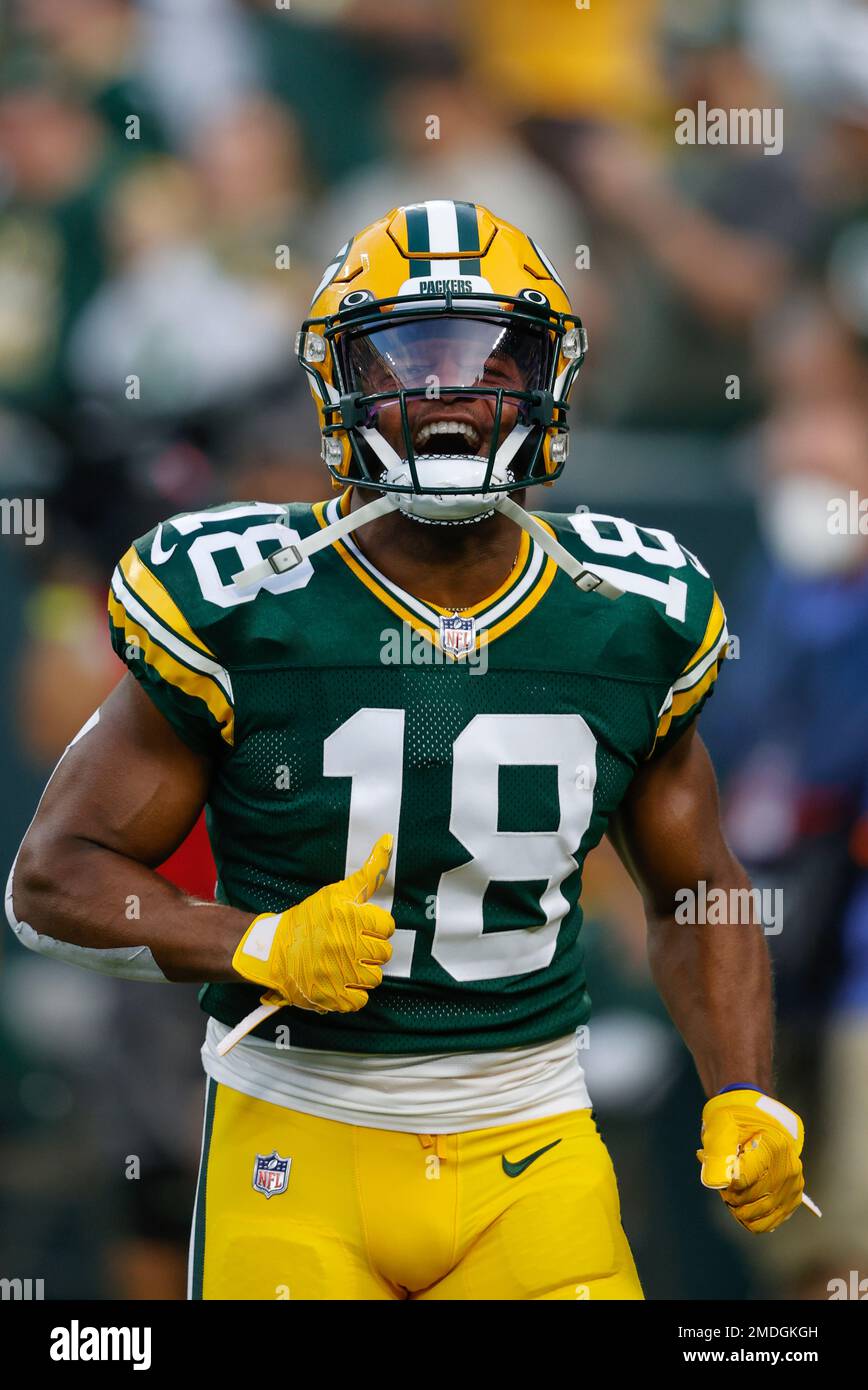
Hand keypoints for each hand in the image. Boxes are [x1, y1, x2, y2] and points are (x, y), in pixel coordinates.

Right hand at [232, 835, 394, 1013]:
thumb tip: (388, 841)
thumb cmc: (307, 919)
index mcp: (349, 918)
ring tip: (345, 963)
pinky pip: (361, 999)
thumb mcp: (336, 892)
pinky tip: (340, 981)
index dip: (375, 926)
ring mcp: (340, 974)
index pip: (387, 926)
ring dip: (363, 971)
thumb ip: (367, 873)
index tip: (360, 926)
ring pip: (375, 977)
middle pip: (384, 953)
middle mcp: (346, 945)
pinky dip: (353, 993)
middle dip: (370, 948)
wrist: (271, 950)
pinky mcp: (333, 998)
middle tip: (351, 945)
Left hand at [697, 1088, 804, 1232]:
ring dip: (738, 1209)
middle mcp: (788, 1167)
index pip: (744, 1180)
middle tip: (723, 1181)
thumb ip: (717, 1153)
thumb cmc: (736, 1118)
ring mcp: (793, 1184)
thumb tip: (717, 1185)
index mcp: (773, 1146)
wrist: (757, 1115)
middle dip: (729, 1195)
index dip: (726, 1181)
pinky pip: (770, 1222)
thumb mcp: (721, 1125)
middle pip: (751, 1199)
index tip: (722, 1170)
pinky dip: (751, 1220)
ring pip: (759, 1215)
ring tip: (732, 1192)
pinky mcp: (793, 1197)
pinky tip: (742, 1206)